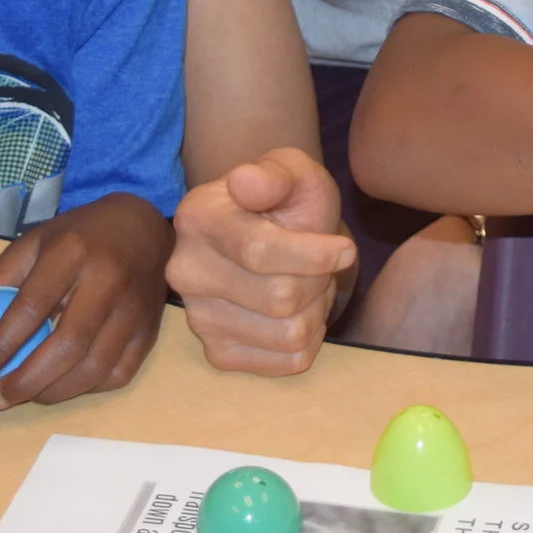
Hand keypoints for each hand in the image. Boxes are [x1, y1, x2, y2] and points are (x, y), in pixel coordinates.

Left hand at [0, 192, 171, 407]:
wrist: (143, 228)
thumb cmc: (80, 236)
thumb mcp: (36, 243)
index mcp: (72, 253)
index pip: (32, 307)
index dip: (2, 343)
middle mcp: (107, 281)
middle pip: (67, 345)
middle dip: (26, 381)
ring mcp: (133, 309)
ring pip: (94, 367)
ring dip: (53, 392)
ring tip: (25, 394)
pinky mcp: (148, 331)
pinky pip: (118, 374)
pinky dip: (86, 389)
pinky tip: (63, 384)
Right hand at [165, 149, 356, 376]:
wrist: (269, 232)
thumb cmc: (284, 199)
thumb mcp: (292, 171)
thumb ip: (276, 174)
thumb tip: (246, 181)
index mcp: (197, 217)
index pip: (259, 251)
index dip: (315, 255)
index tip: (346, 249)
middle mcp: (185, 270)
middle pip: (281, 297)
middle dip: (318, 279)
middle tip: (320, 262)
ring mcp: (197, 316)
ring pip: (288, 332)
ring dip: (316, 308)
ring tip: (308, 281)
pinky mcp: (218, 351)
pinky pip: (288, 360)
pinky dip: (310, 336)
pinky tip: (297, 309)